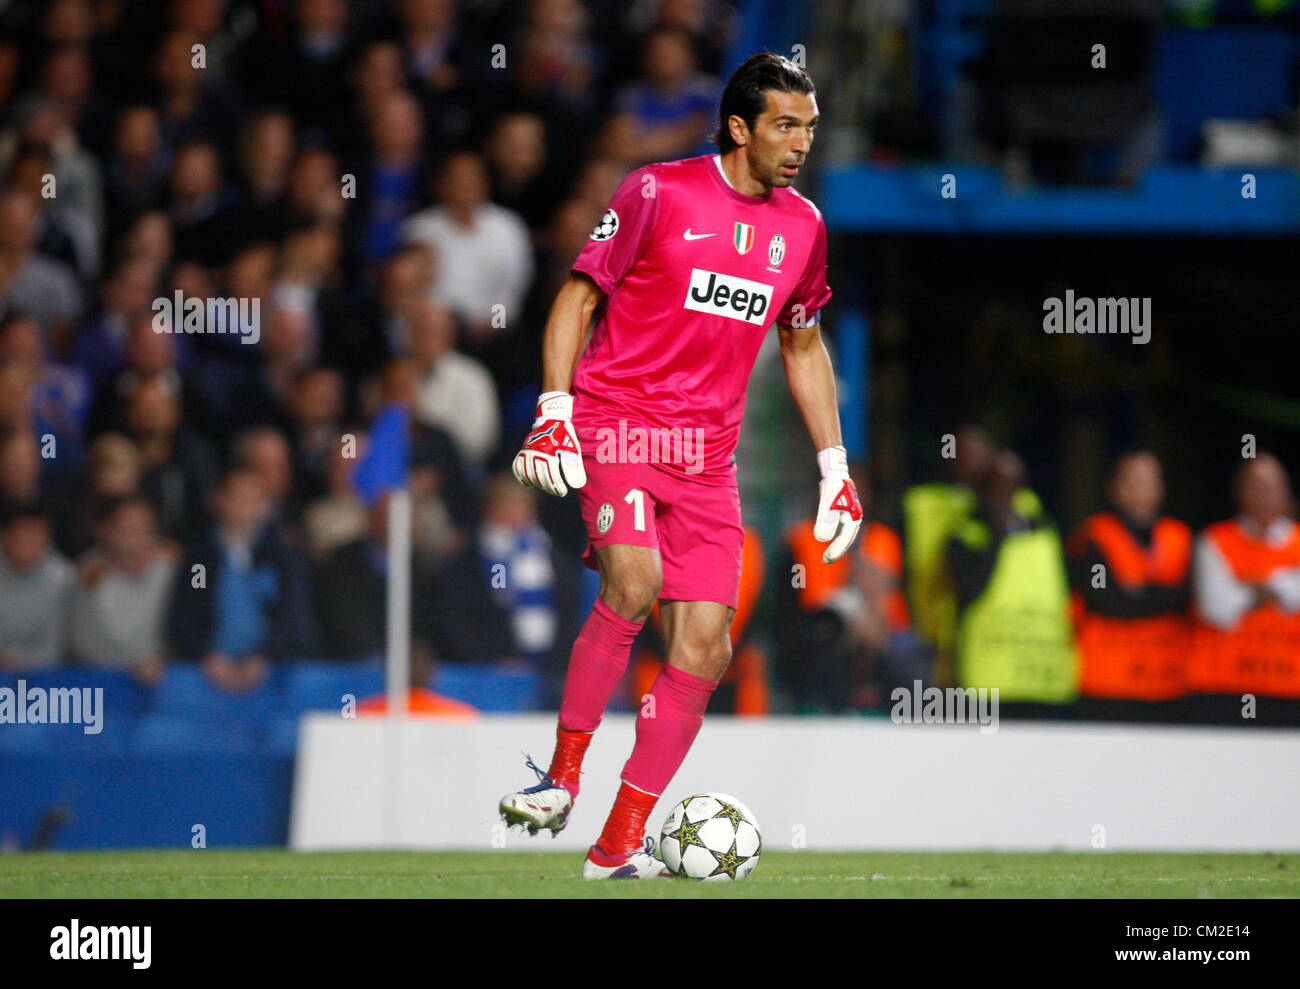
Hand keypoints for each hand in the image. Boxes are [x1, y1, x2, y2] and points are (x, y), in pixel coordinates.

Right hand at [512, 392, 586, 496]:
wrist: (551, 420)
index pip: (550, 476)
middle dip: (549, 487)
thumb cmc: (564, 436)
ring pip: (527, 475)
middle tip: (557, 491)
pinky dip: (522, 477)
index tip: (562, 492)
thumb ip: (574, 467)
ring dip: (537, 484)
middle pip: (539, 477)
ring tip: (547, 486)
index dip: (556, 487)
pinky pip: (517, 468)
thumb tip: (577, 485)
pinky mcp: (521, 452)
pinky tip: (531, 482)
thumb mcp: (572, 450)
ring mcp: (526, 451)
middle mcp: (534, 451)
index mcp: (548, 451)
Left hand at [815, 446, 862, 563]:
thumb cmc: (832, 488)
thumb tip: (821, 539)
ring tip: (827, 557)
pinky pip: (842, 530)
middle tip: (826, 561)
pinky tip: (828, 542)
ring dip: (837, 546)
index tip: (827, 558)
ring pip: (845, 536)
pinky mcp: (844, 514)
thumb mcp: (827, 504)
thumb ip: (825, 520)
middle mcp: (854, 518)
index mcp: (854, 517)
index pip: (846, 538)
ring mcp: (850, 516)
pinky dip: (836, 538)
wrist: (835, 473)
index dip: (837, 549)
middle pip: (847, 539)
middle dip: (838, 551)